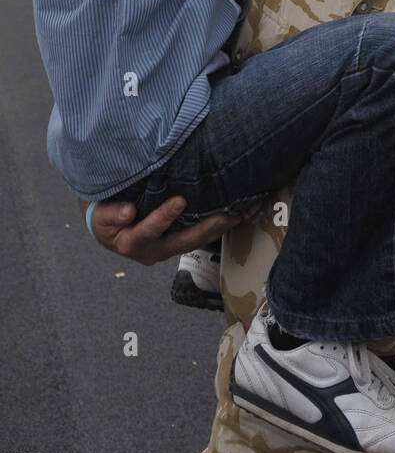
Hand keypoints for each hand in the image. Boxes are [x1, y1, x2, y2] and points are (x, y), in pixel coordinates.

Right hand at [79, 195, 240, 266]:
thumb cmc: (102, 218)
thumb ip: (110, 215)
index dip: (164, 217)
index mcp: (132, 244)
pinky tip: (230, 217)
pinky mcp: (176, 242)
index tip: (180, 201)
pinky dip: (213, 228)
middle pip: (182, 241)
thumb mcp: (99, 216)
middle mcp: (153, 251)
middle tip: (225, 215)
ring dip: (216, 230)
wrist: (107, 228)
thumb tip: (128, 213)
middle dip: (205, 229)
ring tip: (236, 216)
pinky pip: (196, 237)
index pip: (150, 231)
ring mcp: (167, 248)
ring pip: (194, 242)